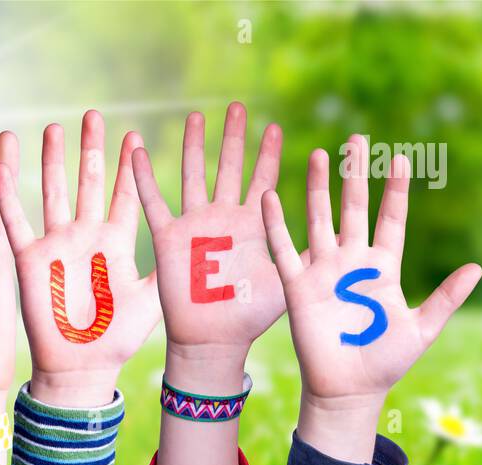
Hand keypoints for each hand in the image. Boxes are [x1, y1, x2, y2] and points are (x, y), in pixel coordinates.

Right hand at [0, 111, 159, 406]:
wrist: (81, 368)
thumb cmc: (119, 340)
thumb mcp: (153, 299)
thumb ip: (169, 267)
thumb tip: (205, 242)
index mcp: (116, 243)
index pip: (123, 194)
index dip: (127, 165)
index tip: (133, 132)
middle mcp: (86, 237)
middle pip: (87, 182)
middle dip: (90, 148)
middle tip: (93, 114)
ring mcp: (57, 245)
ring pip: (53, 191)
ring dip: (52, 160)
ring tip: (53, 128)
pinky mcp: (30, 260)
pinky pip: (16, 221)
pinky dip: (7, 193)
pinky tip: (2, 163)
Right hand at [132, 102, 284, 390]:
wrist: (214, 341)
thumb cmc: (253, 317)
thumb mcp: (291, 281)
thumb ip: (310, 254)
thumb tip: (346, 236)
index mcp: (253, 226)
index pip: (263, 180)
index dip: (267, 154)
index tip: (274, 126)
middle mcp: (223, 220)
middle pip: (228, 168)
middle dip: (233, 138)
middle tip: (238, 107)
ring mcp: (194, 226)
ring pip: (193, 176)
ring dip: (193, 147)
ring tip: (196, 116)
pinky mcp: (168, 239)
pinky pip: (153, 202)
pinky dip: (142, 176)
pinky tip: (135, 148)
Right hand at [261, 135, 481, 461]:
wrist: (347, 389)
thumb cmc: (385, 363)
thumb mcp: (422, 328)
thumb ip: (446, 297)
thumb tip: (477, 268)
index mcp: (384, 268)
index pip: (390, 219)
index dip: (394, 190)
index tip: (401, 158)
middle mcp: (352, 262)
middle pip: (353, 208)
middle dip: (354, 174)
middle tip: (356, 139)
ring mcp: (323, 271)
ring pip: (319, 218)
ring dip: (316, 187)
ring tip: (317, 154)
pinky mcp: (297, 286)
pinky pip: (284, 249)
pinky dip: (276, 224)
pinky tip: (271, 197)